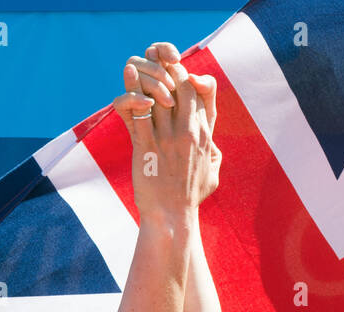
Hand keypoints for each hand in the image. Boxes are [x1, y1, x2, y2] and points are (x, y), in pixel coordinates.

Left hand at [112, 41, 220, 219]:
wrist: (173, 217)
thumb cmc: (191, 197)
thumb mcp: (213, 172)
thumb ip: (214, 154)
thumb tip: (214, 147)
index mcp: (205, 134)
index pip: (205, 92)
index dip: (194, 75)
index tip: (183, 74)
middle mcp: (190, 132)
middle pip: (182, 84)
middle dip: (169, 68)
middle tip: (156, 63)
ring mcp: (168, 138)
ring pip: (161, 93)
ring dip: (150, 75)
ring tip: (141, 63)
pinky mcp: (147, 147)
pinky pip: (140, 112)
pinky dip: (133, 91)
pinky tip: (129, 74)